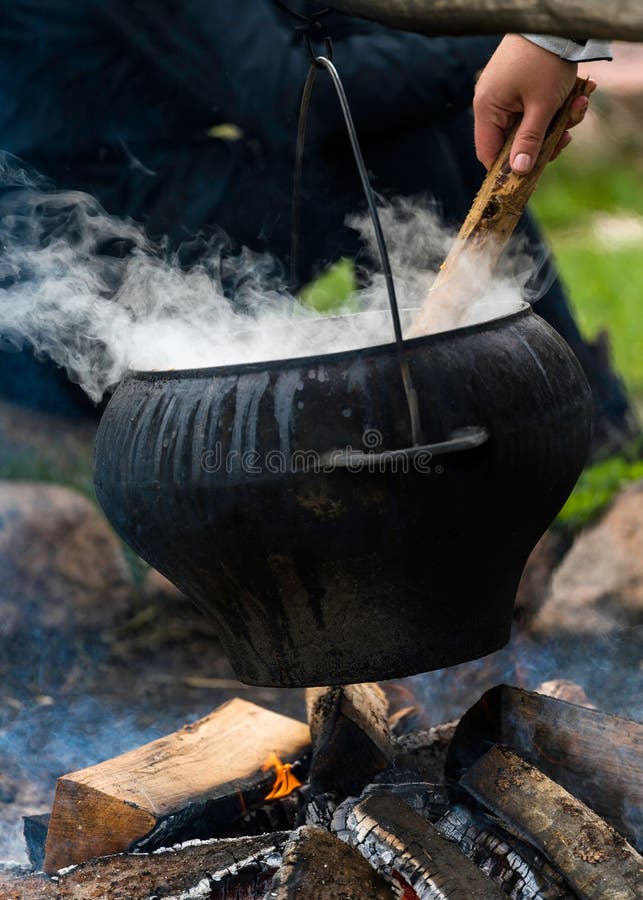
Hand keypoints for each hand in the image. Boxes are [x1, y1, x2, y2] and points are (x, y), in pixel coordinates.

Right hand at [473, 35, 594, 172]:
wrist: (555, 25)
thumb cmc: (544, 62)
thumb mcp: (541, 107)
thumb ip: (530, 141)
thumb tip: (518, 172)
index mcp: (487, 110)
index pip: (489, 154)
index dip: (509, 168)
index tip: (531, 173)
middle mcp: (491, 104)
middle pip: (513, 141)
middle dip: (544, 141)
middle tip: (566, 137)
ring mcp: (505, 94)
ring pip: (528, 126)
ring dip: (556, 124)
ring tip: (578, 107)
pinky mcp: (519, 86)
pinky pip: (534, 109)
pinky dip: (555, 108)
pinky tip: (576, 98)